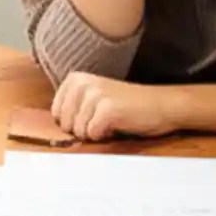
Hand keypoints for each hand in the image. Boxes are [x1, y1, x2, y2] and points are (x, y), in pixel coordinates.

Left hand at [50, 72, 181, 140]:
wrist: (161, 105)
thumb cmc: (127, 106)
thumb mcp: (93, 99)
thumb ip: (73, 106)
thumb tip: (54, 126)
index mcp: (75, 79)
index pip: (56, 114)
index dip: (74, 122)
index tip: (92, 115)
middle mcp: (82, 83)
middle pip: (65, 124)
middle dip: (83, 129)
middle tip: (103, 120)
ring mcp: (94, 95)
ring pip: (78, 131)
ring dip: (96, 132)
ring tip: (112, 121)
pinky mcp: (107, 109)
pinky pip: (92, 134)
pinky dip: (105, 135)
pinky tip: (118, 125)